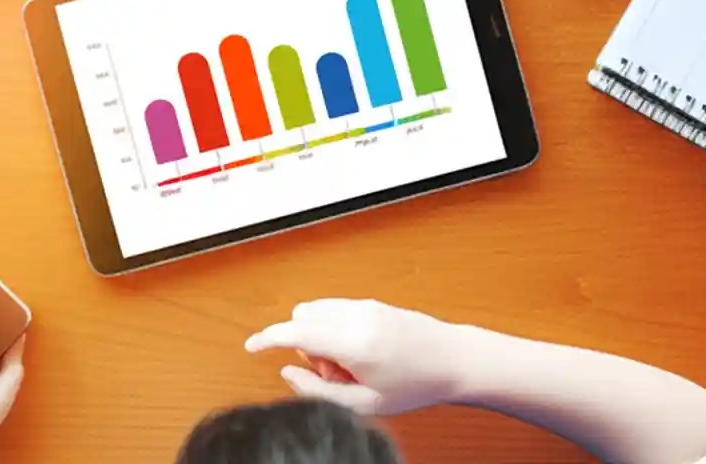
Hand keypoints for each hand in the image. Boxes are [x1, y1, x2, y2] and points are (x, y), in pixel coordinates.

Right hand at [245, 299, 461, 415]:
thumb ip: (318, 390)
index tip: (250, 346)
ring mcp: (365, 305)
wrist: (454, 360)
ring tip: (348, 366)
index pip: (295, 332)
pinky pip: (336, 310)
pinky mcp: (373, 303)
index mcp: (351, 341)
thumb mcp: (364, 403)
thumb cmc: (416, 384)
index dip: (267, 338)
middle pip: (302, 317)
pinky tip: (358, 354)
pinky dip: (334, 329)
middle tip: (331, 374)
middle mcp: (355, 315)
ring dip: (318, 336)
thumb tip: (288, 373)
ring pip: (317, 311)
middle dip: (303, 345)